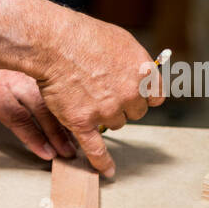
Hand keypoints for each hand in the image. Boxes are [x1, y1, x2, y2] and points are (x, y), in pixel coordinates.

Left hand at [0, 64, 77, 162]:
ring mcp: (25, 67)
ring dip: (65, 115)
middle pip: (39, 107)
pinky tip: (76, 110)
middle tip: (69, 153)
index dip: (32, 136)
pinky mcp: (33, 60)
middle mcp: (11, 76)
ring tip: (78, 136)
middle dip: (56, 131)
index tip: (46, 153)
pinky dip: (66, 97)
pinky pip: (53, 80)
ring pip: (51, 94)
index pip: (14, 116)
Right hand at [34, 6, 163, 176]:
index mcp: (143, 73)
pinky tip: (107, 171)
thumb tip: (146, 76)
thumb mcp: (122, 40)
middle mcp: (130, 94)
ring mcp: (106, 110)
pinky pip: (96, 148)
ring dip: (103, 116)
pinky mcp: (83, 122)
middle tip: (101, 89)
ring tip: (84, 95)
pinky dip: (102, 162)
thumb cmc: (84, 35)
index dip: (142, 95)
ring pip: (114, 123)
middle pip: (134, 112)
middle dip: (121, 104)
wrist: (54, 42)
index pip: (154, 97)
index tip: (135, 95)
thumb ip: (138, 63)